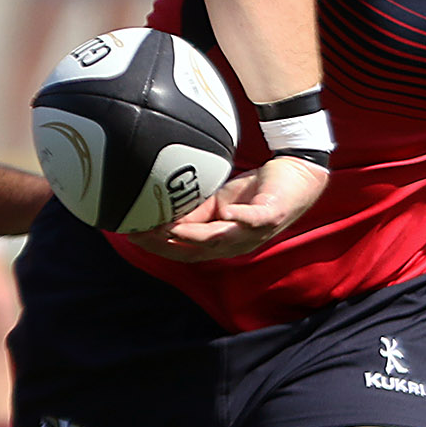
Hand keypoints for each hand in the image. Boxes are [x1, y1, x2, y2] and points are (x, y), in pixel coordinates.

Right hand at [127, 154, 329, 260]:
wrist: (294, 176)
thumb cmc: (255, 192)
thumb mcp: (218, 201)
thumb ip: (195, 211)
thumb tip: (166, 214)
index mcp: (220, 242)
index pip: (183, 250)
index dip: (157, 245)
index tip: (131, 234)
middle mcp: (235, 244)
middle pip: (196, 250)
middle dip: (167, 244)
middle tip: (140, 233)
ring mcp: (253, 232)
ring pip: (220, 239)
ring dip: (195, 235)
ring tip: (171, 227)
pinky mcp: (271, 216)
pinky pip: (254, 219)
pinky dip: (241, 218)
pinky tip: (226, 213)